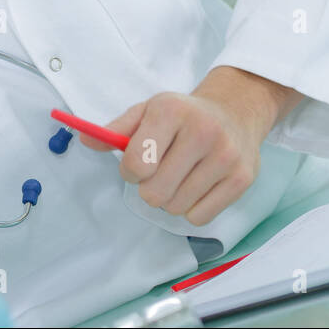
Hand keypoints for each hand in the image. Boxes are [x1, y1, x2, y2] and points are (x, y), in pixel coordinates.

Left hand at [79, 70, 299, 225]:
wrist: (236, 111)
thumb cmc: (184, 115)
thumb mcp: (148, 110)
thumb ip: (116, 129)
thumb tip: (85, 141)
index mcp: (172, 111)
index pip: (136, 163)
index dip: (131, 171)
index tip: (138, 164)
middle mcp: (203, 132)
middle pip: (155, 193)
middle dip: (150, 188)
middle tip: (161, 172)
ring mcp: (226, 157)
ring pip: (176, 208)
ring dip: (171, 199)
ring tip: (182, 176)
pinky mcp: (242, 179)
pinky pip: (199, 218)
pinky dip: (193, 208)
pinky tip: (199, 185)